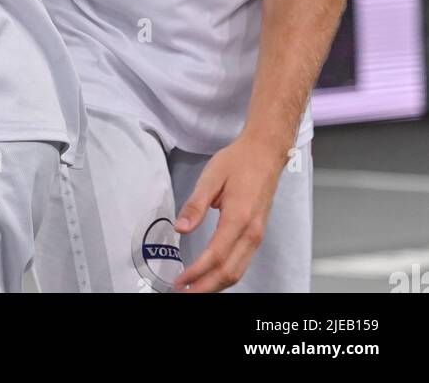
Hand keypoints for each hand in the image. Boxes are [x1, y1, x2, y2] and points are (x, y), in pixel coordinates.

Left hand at [171, 134, 286, 291]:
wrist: (265, 153)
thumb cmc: (238, 161)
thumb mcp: (211, 176)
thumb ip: (195, 204)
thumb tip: (180, 229)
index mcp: (239, 217)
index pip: (215, 255)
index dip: (196, 272)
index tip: (179, 281)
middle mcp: (251, 232)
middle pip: (229, 272)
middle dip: (205, 287)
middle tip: (183, 292)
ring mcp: (257, 236)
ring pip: (237, 272)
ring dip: (215, 285)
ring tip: (194, 289)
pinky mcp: (257, 235)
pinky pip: (242, 263)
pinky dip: (225, 276)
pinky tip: (211, 276)